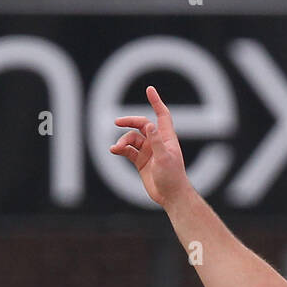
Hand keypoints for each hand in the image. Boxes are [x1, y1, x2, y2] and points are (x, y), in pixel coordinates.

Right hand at [109, 85, 187, 207]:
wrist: (170, 197)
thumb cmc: (172, 177)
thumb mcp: (164, 158)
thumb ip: (156, 141)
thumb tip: (148, 125)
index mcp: (166, 137)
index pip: (161, 114)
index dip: (156, 102)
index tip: (149, 89)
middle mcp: (157, 142)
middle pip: (141, 124)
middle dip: (129, 122)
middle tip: (117, 122)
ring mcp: (148, 151)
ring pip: (131, 139)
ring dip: (122, 141)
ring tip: (116, 148)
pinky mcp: (141, 161)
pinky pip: (128, 151)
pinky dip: (120, 149)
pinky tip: (114, 150)